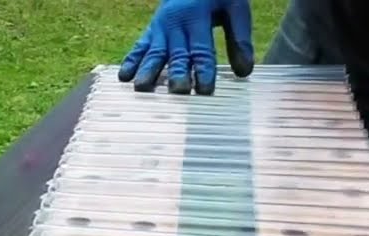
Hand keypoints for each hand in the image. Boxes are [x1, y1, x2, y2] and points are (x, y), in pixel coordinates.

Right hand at [118, 0, 253, 94]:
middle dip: (176, 74)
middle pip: (176, 54)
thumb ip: (239, 39)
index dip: (203, 70)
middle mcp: (175, 24)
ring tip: (142, 88)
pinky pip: (138, 48)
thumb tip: (244, 72)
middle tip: (177, 93)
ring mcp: (159, 29)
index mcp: (197, 17)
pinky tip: (123, 77)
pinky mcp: (149, 33)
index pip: (201, 49)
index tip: (205, 91)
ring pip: (153, 53)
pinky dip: (131, 62)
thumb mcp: (234, 9)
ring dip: (148, 71)